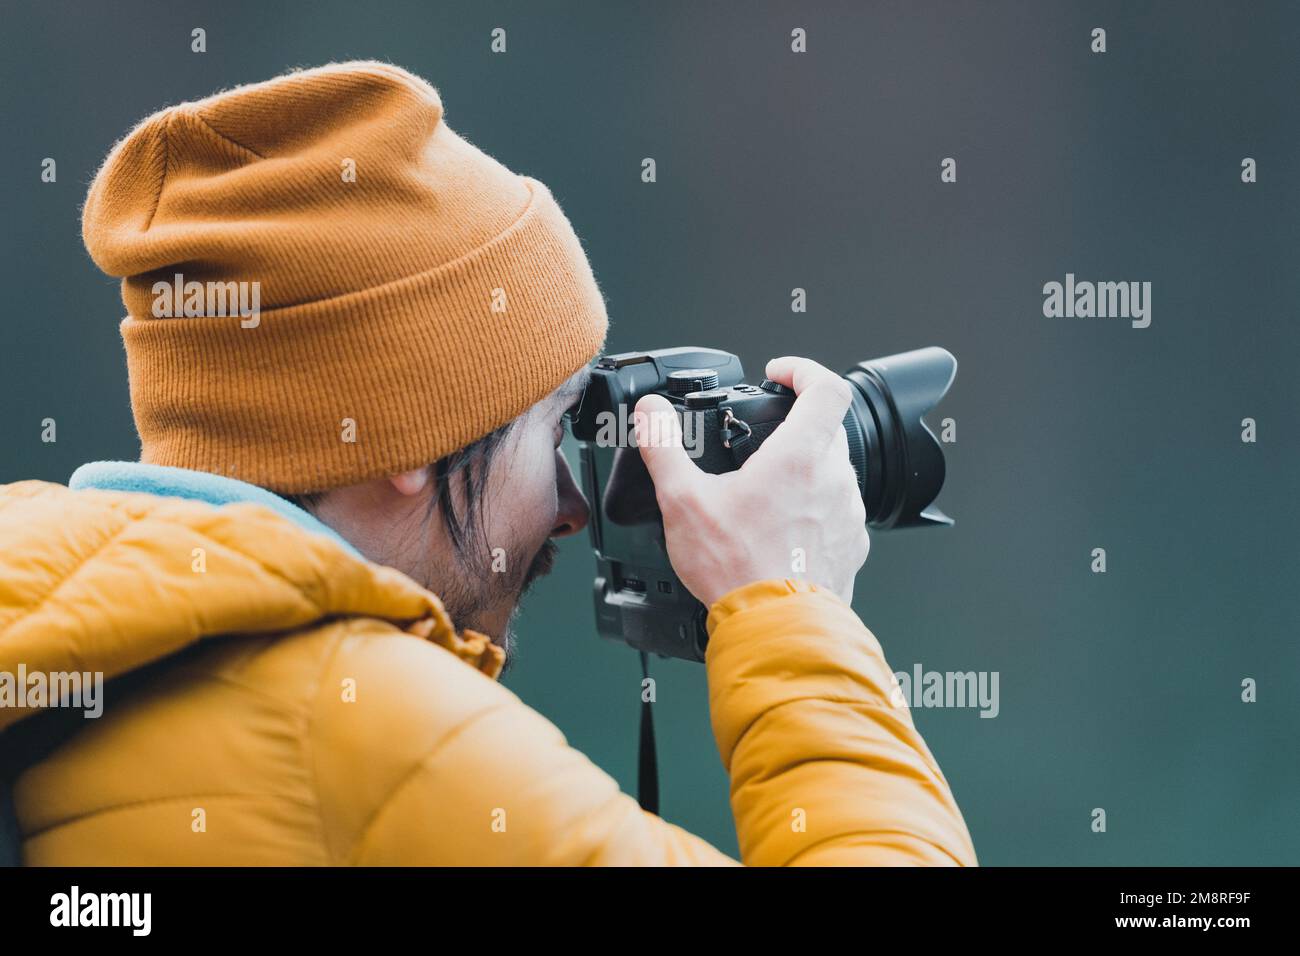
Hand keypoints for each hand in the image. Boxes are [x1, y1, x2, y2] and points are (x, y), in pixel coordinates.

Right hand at [634, 356, 869, 607]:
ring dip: (805, 470)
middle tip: (762, 438)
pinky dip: (813, 509)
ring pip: (833, 472)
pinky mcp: (851, 546)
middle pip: (829, 428)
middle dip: (796, 424)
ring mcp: (848, 514)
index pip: (826, 387)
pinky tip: (780, 530)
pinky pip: (837, 512)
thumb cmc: (737, 569)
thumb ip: (664, 447)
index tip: (779, 374)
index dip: (803, 370)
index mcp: (800, 456)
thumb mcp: (683, 501)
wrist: (775, 630)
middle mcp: (834, 480)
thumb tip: (651, 412)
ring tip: (765, 492)